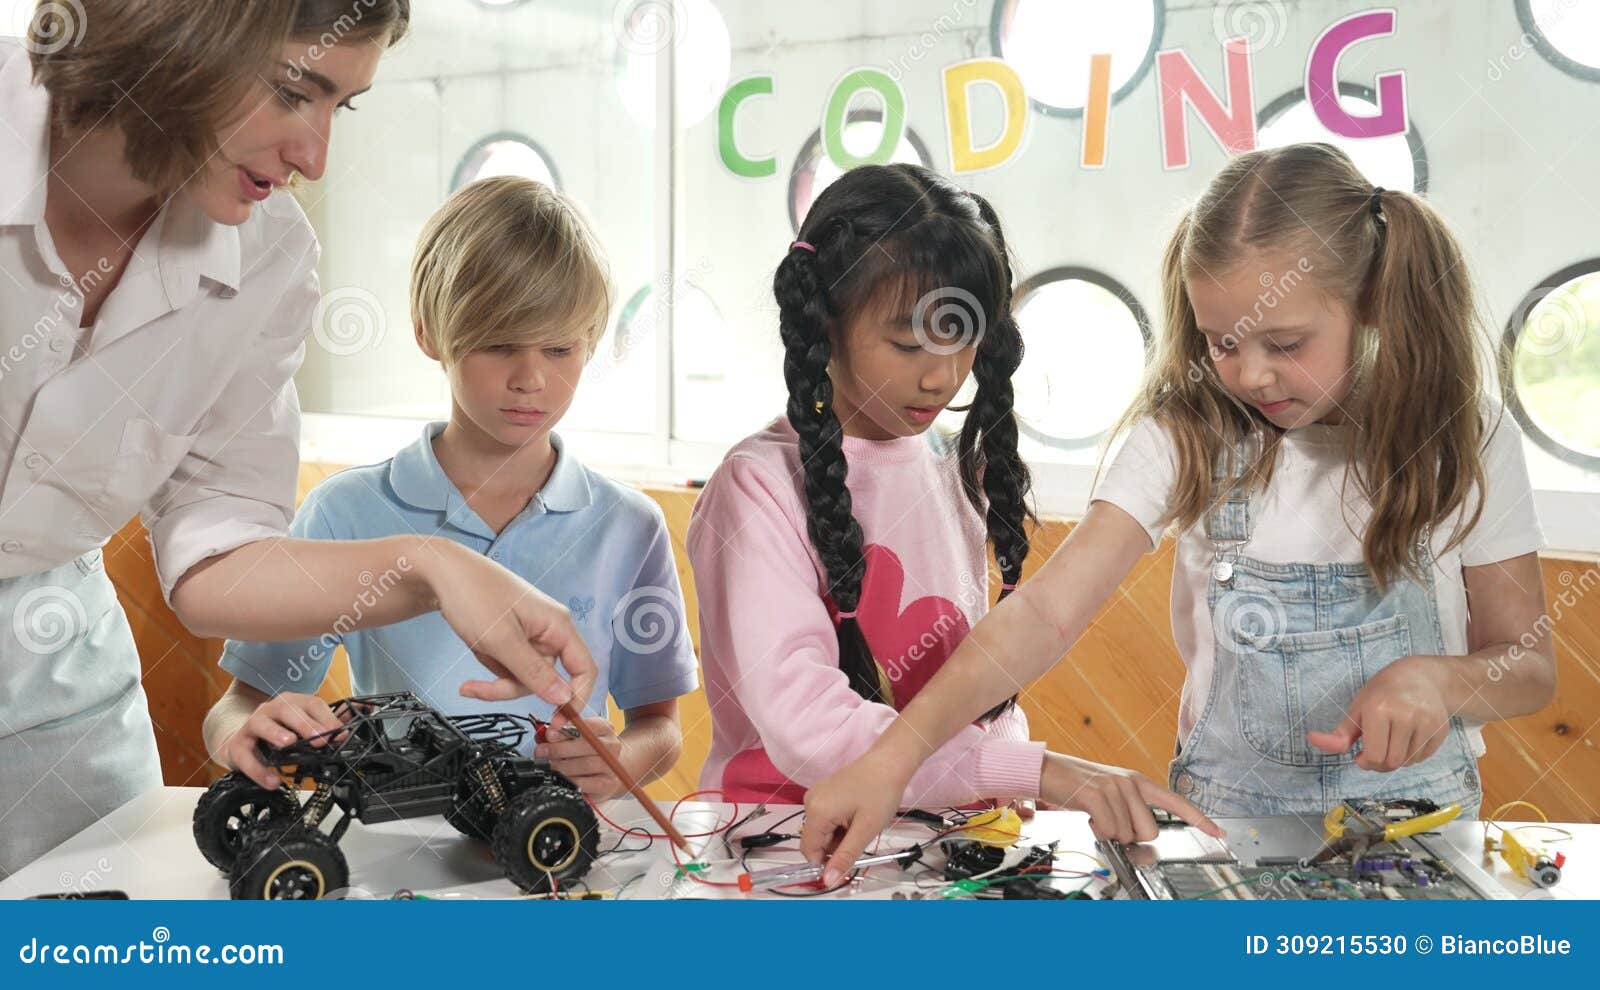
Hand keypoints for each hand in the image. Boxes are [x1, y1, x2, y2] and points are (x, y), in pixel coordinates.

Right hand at [222, 693, 346, 789]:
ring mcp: (251, 725)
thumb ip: (327, 724)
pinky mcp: (237, 745)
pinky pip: (245, 756)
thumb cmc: (278, 732)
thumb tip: (356, 718)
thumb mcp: (301, 726)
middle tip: (318, 738)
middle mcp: (270, 710)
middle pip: (287, 709)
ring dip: (276, 732)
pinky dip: (258, 770)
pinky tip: (272, 781)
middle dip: (304, 723)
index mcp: (291, 703)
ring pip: (261, 724)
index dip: (326, 718)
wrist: (241, 741)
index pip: (311, 704)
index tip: (338, 734)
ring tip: (289, 743)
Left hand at [417, 542, 596, 716]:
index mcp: (558, 625)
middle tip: (482, 691)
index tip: (557, 720)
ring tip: (469, 682)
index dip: (576, 698)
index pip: (585, 669)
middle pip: (549, 679)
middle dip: (516, 689)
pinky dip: (493, 672)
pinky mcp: (514, 640)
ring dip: (499, 683)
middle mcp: (549, 631)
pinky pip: (511, 668)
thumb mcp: (502, 640)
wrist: (442, 573)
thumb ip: (534, 672)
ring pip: (526, 677)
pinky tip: (474, 663)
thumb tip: (564, 698)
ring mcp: (531, 636)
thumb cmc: (474, 594)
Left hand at [537, 717, 626, 798]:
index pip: (587, 725)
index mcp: (604, 728)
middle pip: (587, 745)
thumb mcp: (579, 737)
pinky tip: (561, 779)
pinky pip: (587, 783)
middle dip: (559, 749)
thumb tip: (546, 733)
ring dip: (563, 767)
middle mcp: (612, 745)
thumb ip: (562, 733)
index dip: (566, 729)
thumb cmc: (590, 752)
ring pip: (586, 765)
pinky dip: (571, 781)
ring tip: (549, 767)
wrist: (612, 770)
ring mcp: (613, 765)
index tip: (549, 734)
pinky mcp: (608, 784)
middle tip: (542, 752)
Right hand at [799, 754, 913, 886]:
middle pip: (815, 840)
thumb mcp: (865, 830)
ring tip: (861, 825)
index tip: (847, 864)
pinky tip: (856, 816)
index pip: (808, 850)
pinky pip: (825, 818)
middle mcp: (810, 802)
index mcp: (816, 811)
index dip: (824, 864)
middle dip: (834, 848)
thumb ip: (844, 857)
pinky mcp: (824, 792)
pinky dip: (839, 825)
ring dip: (839, 836)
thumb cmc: (880, 794)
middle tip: (860, 838)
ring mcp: (816, 795)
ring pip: (822, 831)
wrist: (890, 761)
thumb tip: (828, 882)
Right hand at [1040, 752, 1224, 843]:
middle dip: (1130, 836)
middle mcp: (1131, 782)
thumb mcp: (1110, 795)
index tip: (1219, 832)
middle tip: (1110, 823)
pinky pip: (1110, 830)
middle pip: (1149, 830)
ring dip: (1110, 833)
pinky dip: (1099, 831)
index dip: (1199, 818)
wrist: (1047, 770)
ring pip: (1127, 833)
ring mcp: (1115, 788)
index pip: (1176, 801)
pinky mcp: (1098, 795)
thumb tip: (1140, 839)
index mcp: (1138, 782)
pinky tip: (1089, 817)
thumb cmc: (1078, 786)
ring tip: (1096, 816)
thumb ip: (1130, 812)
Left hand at [1307, 655, 1450, 770]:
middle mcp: (1405, 716)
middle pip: (1391, 762)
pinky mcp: (1441, 729)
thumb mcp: (1358, 708)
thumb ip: (1340, 732)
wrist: (1421, 676)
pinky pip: (1423, 757)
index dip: (1365, 762)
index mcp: (1379, 710)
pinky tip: (1407, 739)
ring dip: (1396, 759)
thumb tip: (1312, 740)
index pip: (1374, 756)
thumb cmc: (1383, 692)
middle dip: (1379, 764)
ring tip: (1391, 742)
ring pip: (1408, 762)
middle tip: (1375, 753)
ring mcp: (1427, 723)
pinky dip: (1412, 756)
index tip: (1361, 756)